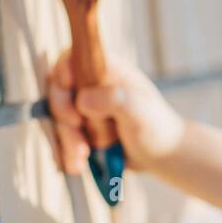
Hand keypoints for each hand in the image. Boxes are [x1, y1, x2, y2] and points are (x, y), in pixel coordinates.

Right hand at [46, 51, 185, 174]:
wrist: (162, 155)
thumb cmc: (157, 127)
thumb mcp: (140, 111)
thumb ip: (115, 99)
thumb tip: (82, 100)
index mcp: (108, 70)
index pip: (74, 57)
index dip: (64, 72)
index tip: (69, 92)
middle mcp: (93, 85)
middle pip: (59, 90)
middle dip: (63, 114)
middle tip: (78, 130)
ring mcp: (84, 108)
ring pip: (59, 118)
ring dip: (67, 139)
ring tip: (83, 155)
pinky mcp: (81, 129)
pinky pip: (62, 138)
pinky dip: (67, 152)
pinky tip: (78, 164)